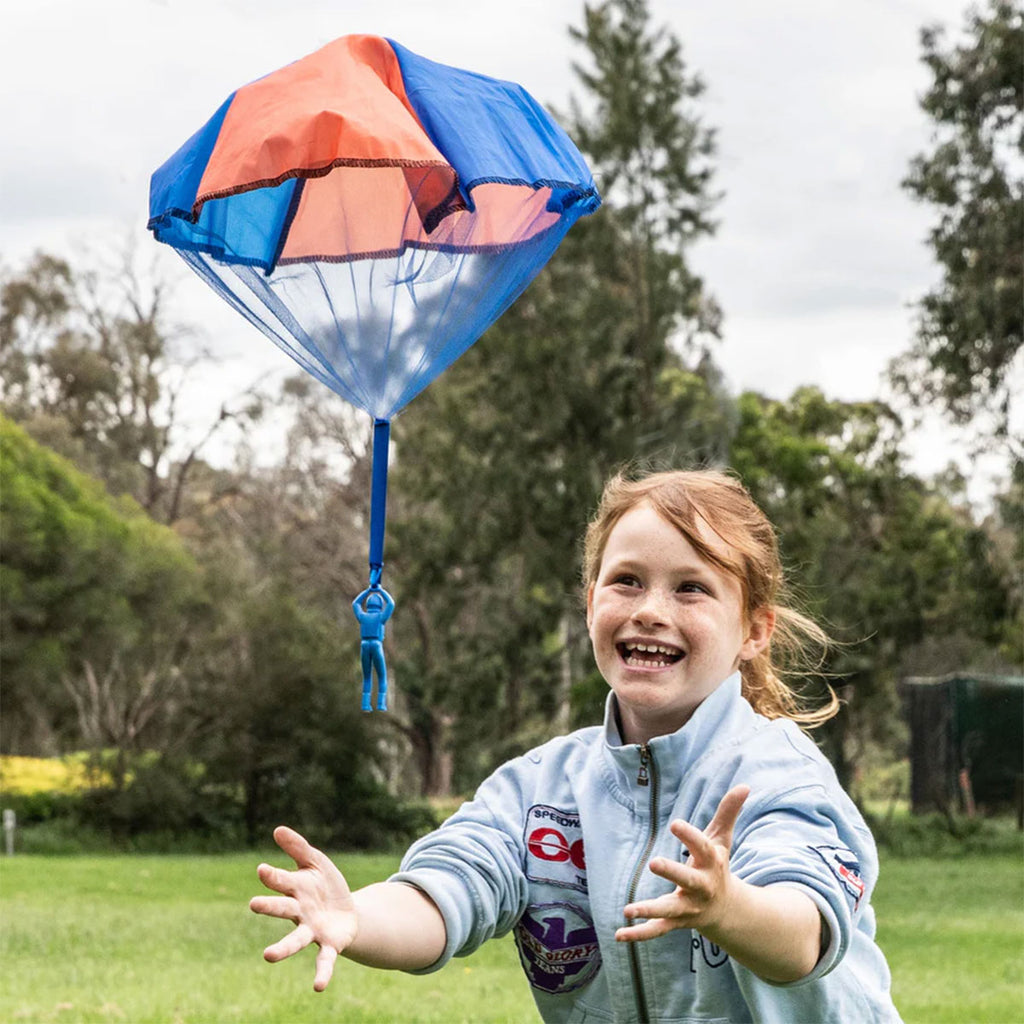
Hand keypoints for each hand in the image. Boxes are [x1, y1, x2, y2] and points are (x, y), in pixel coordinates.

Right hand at [250, 826, 358, 990]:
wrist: (348, 912)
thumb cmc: (325, 886)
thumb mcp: (316, 861)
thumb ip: (298, 847)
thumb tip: (277, 829)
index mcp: (296, 889)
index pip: (281, 881)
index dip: (272, 876)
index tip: (263, 869)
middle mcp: (299, 912)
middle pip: (282, 909)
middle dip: (270, 907)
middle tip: (253, 905)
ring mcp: (312, 930)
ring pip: (295, 940)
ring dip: (282, 949)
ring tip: (267, 956)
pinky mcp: (329, 945)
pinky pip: (324, 960)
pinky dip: (322, 973)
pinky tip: (318, 987)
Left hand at [616, 785, 749, 942]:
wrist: (726, 909)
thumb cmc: (717, 865)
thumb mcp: (722, 839)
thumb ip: (728, 812)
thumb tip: (744, 785)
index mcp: (711, 864)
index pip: (702, 847)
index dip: (690, 835)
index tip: (675, 823)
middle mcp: (701, 887)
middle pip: (687, 881)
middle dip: (672, 873)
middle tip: (653, 863)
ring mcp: (688, 907)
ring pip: (669, 911)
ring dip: (650, 910)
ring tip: (629, 909)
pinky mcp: (676, 922)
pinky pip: (657, 930)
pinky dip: (639, 934)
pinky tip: (619, 934)